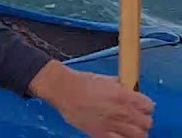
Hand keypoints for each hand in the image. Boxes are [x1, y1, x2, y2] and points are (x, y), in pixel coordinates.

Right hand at [29, 61, 153, 137]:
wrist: (62, 89)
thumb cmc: (80, 82)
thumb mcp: (106, 79)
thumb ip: (121, 86)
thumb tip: (129, 89)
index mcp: (124, 96)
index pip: (149, 106)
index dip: (145, 106)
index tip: (140, 107)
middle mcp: (121, 112)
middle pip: (147, 123)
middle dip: (141, 120)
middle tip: (134, 118)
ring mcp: (112, 125)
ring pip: (139, 136)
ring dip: (135, 132)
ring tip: (128, 128)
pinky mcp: (101, 134)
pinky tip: (117, 133)